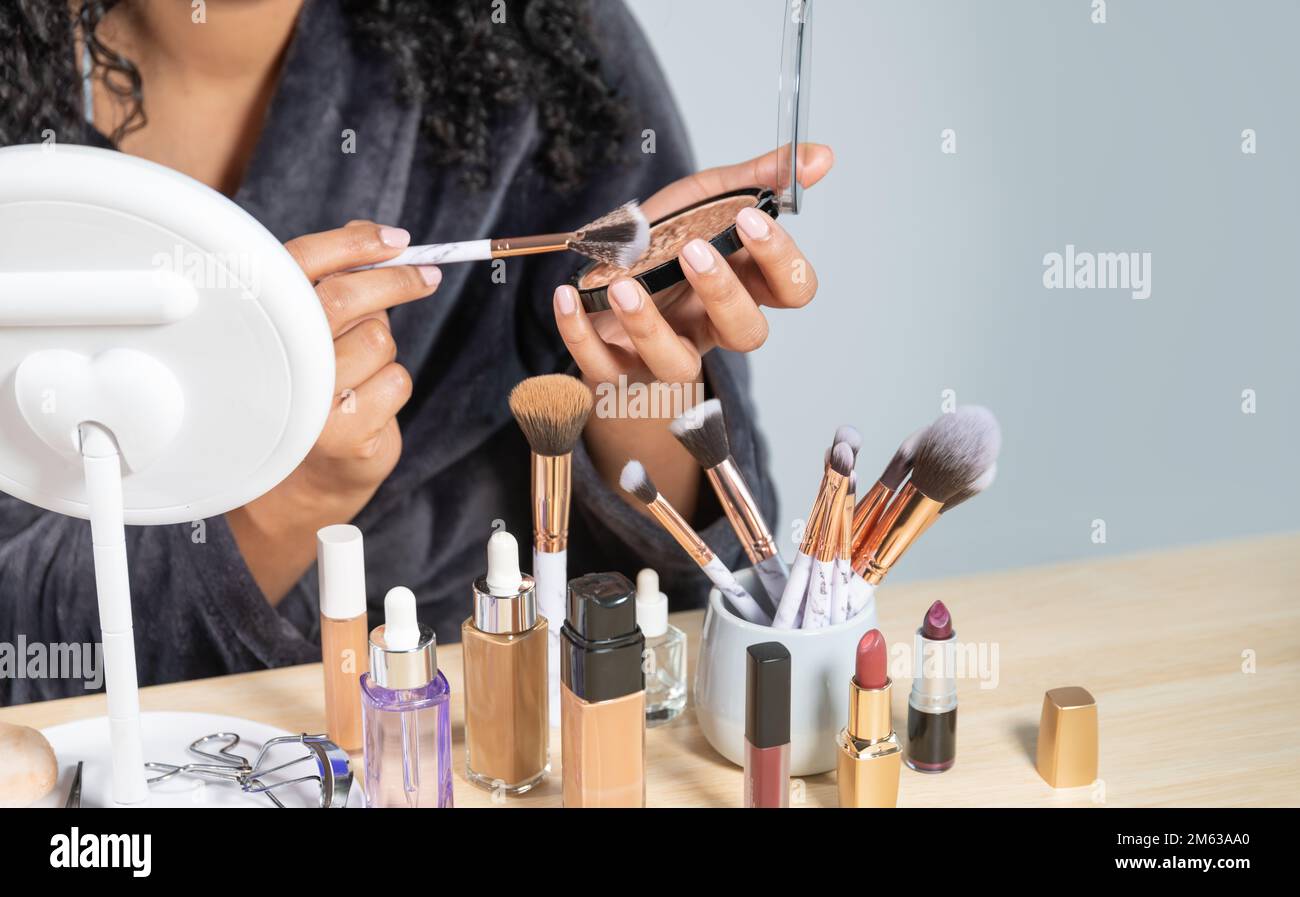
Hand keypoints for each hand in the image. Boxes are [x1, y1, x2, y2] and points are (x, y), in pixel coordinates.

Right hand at [227, 221, 440, 602]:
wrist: (302, 480)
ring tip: (361, 371)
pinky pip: (395, 382)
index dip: (354, 244)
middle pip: (341, 298)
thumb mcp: (317, 331)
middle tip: (427, 277)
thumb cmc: (313, 390)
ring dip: (384, 350)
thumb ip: (336, 282)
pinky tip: (368, 404)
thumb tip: (371, 232)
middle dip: (394, 282)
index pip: (300, 263)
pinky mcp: (340, 435)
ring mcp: (306, 400)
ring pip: (377, 341)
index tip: (397, 241)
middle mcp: (274, 359)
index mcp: (261, 322)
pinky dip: (393, 386)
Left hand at [554, 145, 832, 516]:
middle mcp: (713, 325)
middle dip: (724, 293)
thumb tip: (821, 156)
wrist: (606, 271)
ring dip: (651, 327)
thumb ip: (760, 178)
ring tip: (625, 286)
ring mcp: (667, 351)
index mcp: (746, 284)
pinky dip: (580, 334)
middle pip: (745, 332)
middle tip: (695, 249)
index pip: (792, 289)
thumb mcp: (709, 197)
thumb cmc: (666, 241)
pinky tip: (567, 295)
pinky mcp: (618, 366)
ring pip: (678, 366)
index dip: (781, 261)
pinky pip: (603, 367)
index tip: (753, 219)